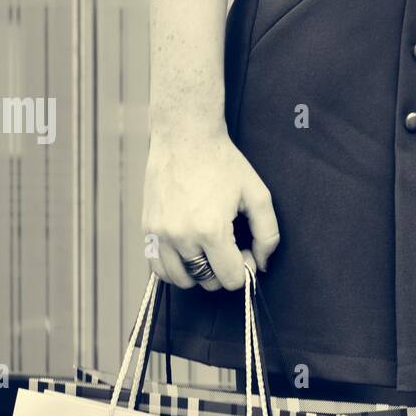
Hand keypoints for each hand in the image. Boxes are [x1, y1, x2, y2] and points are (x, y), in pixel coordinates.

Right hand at [142, 128, 279, 289]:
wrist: (184, 134)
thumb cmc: (222, 162)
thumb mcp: (258, 195)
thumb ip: (268, 235)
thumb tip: (262, 264)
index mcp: (210, 230)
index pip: (230, 279)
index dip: (243, 270)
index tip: (243, 251)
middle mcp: (181, 236)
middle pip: (208, 281)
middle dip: (223, 269)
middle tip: (227, 246)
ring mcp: (160, 233)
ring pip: (182, 279)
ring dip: (199, 273)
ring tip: (207, 251)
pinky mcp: (147, 227)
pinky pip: (158, 267)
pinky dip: (174, 268)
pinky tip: (188, 252)